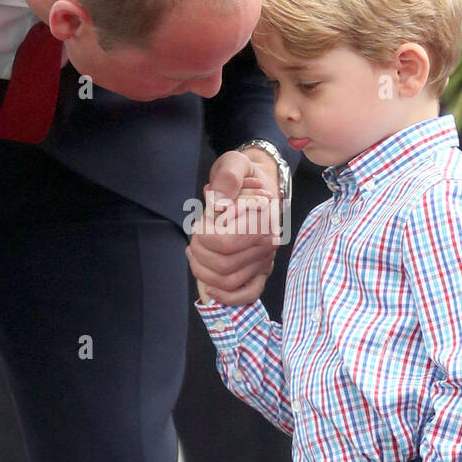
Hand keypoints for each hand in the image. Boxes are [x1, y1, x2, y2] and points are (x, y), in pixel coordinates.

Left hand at [186, 149, 281, 305]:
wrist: (258, 186)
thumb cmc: (243, 176)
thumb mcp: (234, 163)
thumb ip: (228, 176)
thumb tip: (218, 202)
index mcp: (264, 218)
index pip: (226, 242)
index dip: (203, 237)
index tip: (198, 223)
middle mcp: (268, 243)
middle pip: (224, 264)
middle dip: (199, 253)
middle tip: (193, 239)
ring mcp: (265, 259)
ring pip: (229, 281)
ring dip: (203, 271)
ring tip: (194, 254)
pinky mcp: (261, 272)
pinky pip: (248, 294)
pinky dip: (228, 297)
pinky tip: (210, 289)